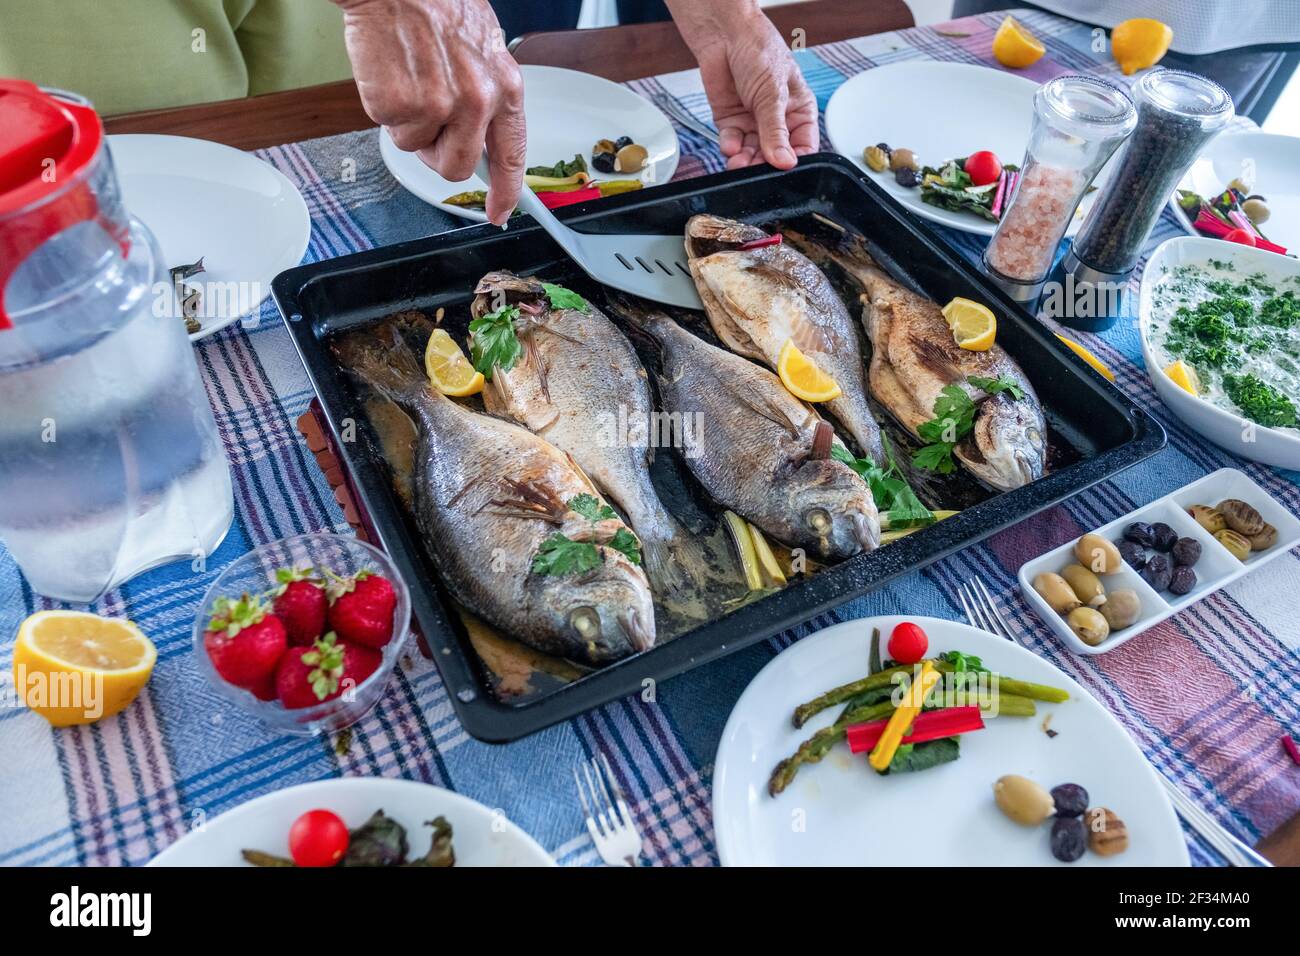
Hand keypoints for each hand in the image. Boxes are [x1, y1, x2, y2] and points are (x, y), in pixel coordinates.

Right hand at [335, 0, 524, 223]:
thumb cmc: (435, 3)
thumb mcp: (480, 48)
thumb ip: (485, 95)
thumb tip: (479, 137)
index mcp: (504, 87)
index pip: (511, 154)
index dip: (506, 191)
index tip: (499, 212)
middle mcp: (478, 100)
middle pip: (457, 167)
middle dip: (437, 155)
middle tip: (426, 123)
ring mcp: (439, 105)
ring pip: (416, 148)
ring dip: (407, 123)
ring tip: (408, 78)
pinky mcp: (400, 104)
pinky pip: (389, 128)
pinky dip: (383, 106)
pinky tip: (390, 72)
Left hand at [666, 0, 817, 168]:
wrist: (724, 34)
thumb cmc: (758, 50)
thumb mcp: (772, 93)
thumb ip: (775, 130)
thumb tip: (784, 161)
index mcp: (799, 110)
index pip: (803, 146)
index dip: (794, 161)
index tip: (783, 169)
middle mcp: (777, 120)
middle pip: (775, 155)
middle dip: (764, 164)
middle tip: (755, 169)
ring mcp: (753, 122)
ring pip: (752, 153)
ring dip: (745, 161)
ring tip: (739, 162)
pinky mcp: (731, 121)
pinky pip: (732, 143)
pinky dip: (730, 147)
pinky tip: (730, 146)